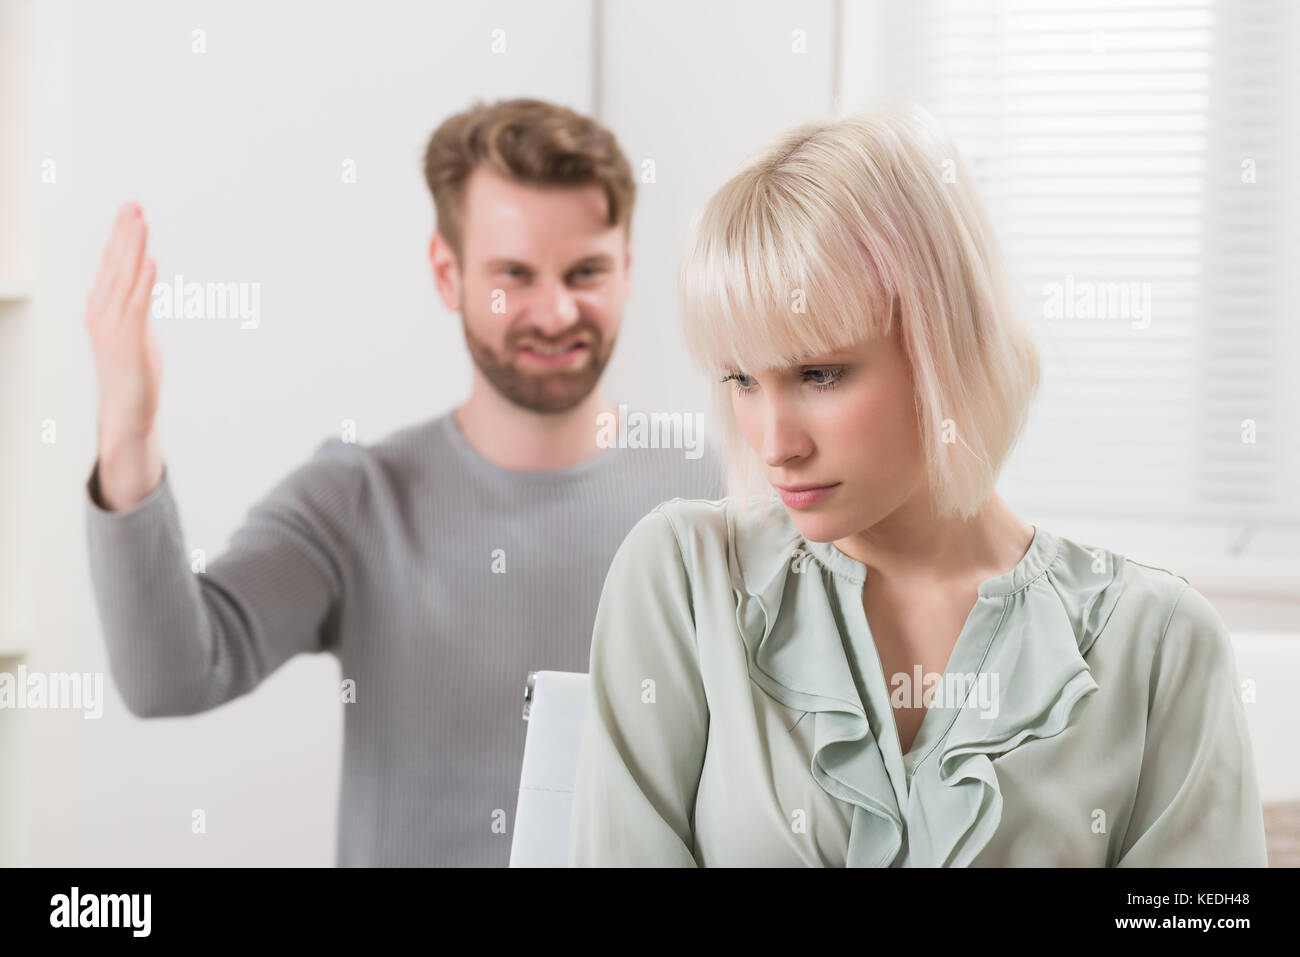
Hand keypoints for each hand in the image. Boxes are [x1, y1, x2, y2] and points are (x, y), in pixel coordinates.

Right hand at [85, 202, 163, 508]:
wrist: (126, 415)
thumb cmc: (133, 376)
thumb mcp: (133, 333)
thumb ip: (135, 306)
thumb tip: (144, 281)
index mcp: (101, 309)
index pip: (110, 265)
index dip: (120, 237)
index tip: (131, 210)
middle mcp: (100, 313)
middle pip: (114, 265)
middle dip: (124, 233)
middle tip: (133, 203)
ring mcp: (111, 328)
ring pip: (124, 278)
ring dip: (133, 248)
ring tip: (140, 220)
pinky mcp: (127, 343)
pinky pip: (136, 305)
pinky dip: (143, 281)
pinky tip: (151, 260)